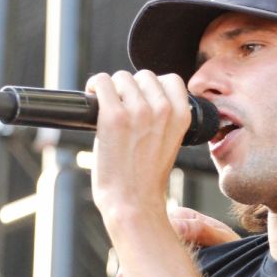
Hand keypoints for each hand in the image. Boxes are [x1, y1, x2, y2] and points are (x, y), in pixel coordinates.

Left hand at [88, 70, 191, 227]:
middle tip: (122, 106)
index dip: (154, 86)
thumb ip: (165, 117)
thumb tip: (143, 93)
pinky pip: (102, 82)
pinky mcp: (113, 116)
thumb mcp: (171, 142)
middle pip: (144, 75)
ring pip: (122, 77)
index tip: (142, 97)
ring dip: (113, 88)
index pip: (171, 80)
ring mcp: (139, 111)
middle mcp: (163, 110)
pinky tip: (94, 96)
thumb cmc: (146, 176)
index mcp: (182, 116)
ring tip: (108, 106)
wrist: (133, 200)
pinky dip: (96, 86)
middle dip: (131, 88)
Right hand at [111, 206, 239, 276]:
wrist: (241, 267)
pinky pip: (144, 266)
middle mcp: (171, 228)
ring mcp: (166, 244)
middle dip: (132, 257)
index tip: (140, 256)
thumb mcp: (224, 241)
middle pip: (145, 240)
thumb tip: (175, 225)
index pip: (160, 223)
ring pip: (141, 254)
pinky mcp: (163, 260)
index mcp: (185, 217)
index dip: (147, 238)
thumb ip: (203, 231)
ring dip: (129, 270)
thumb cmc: (235, 252)